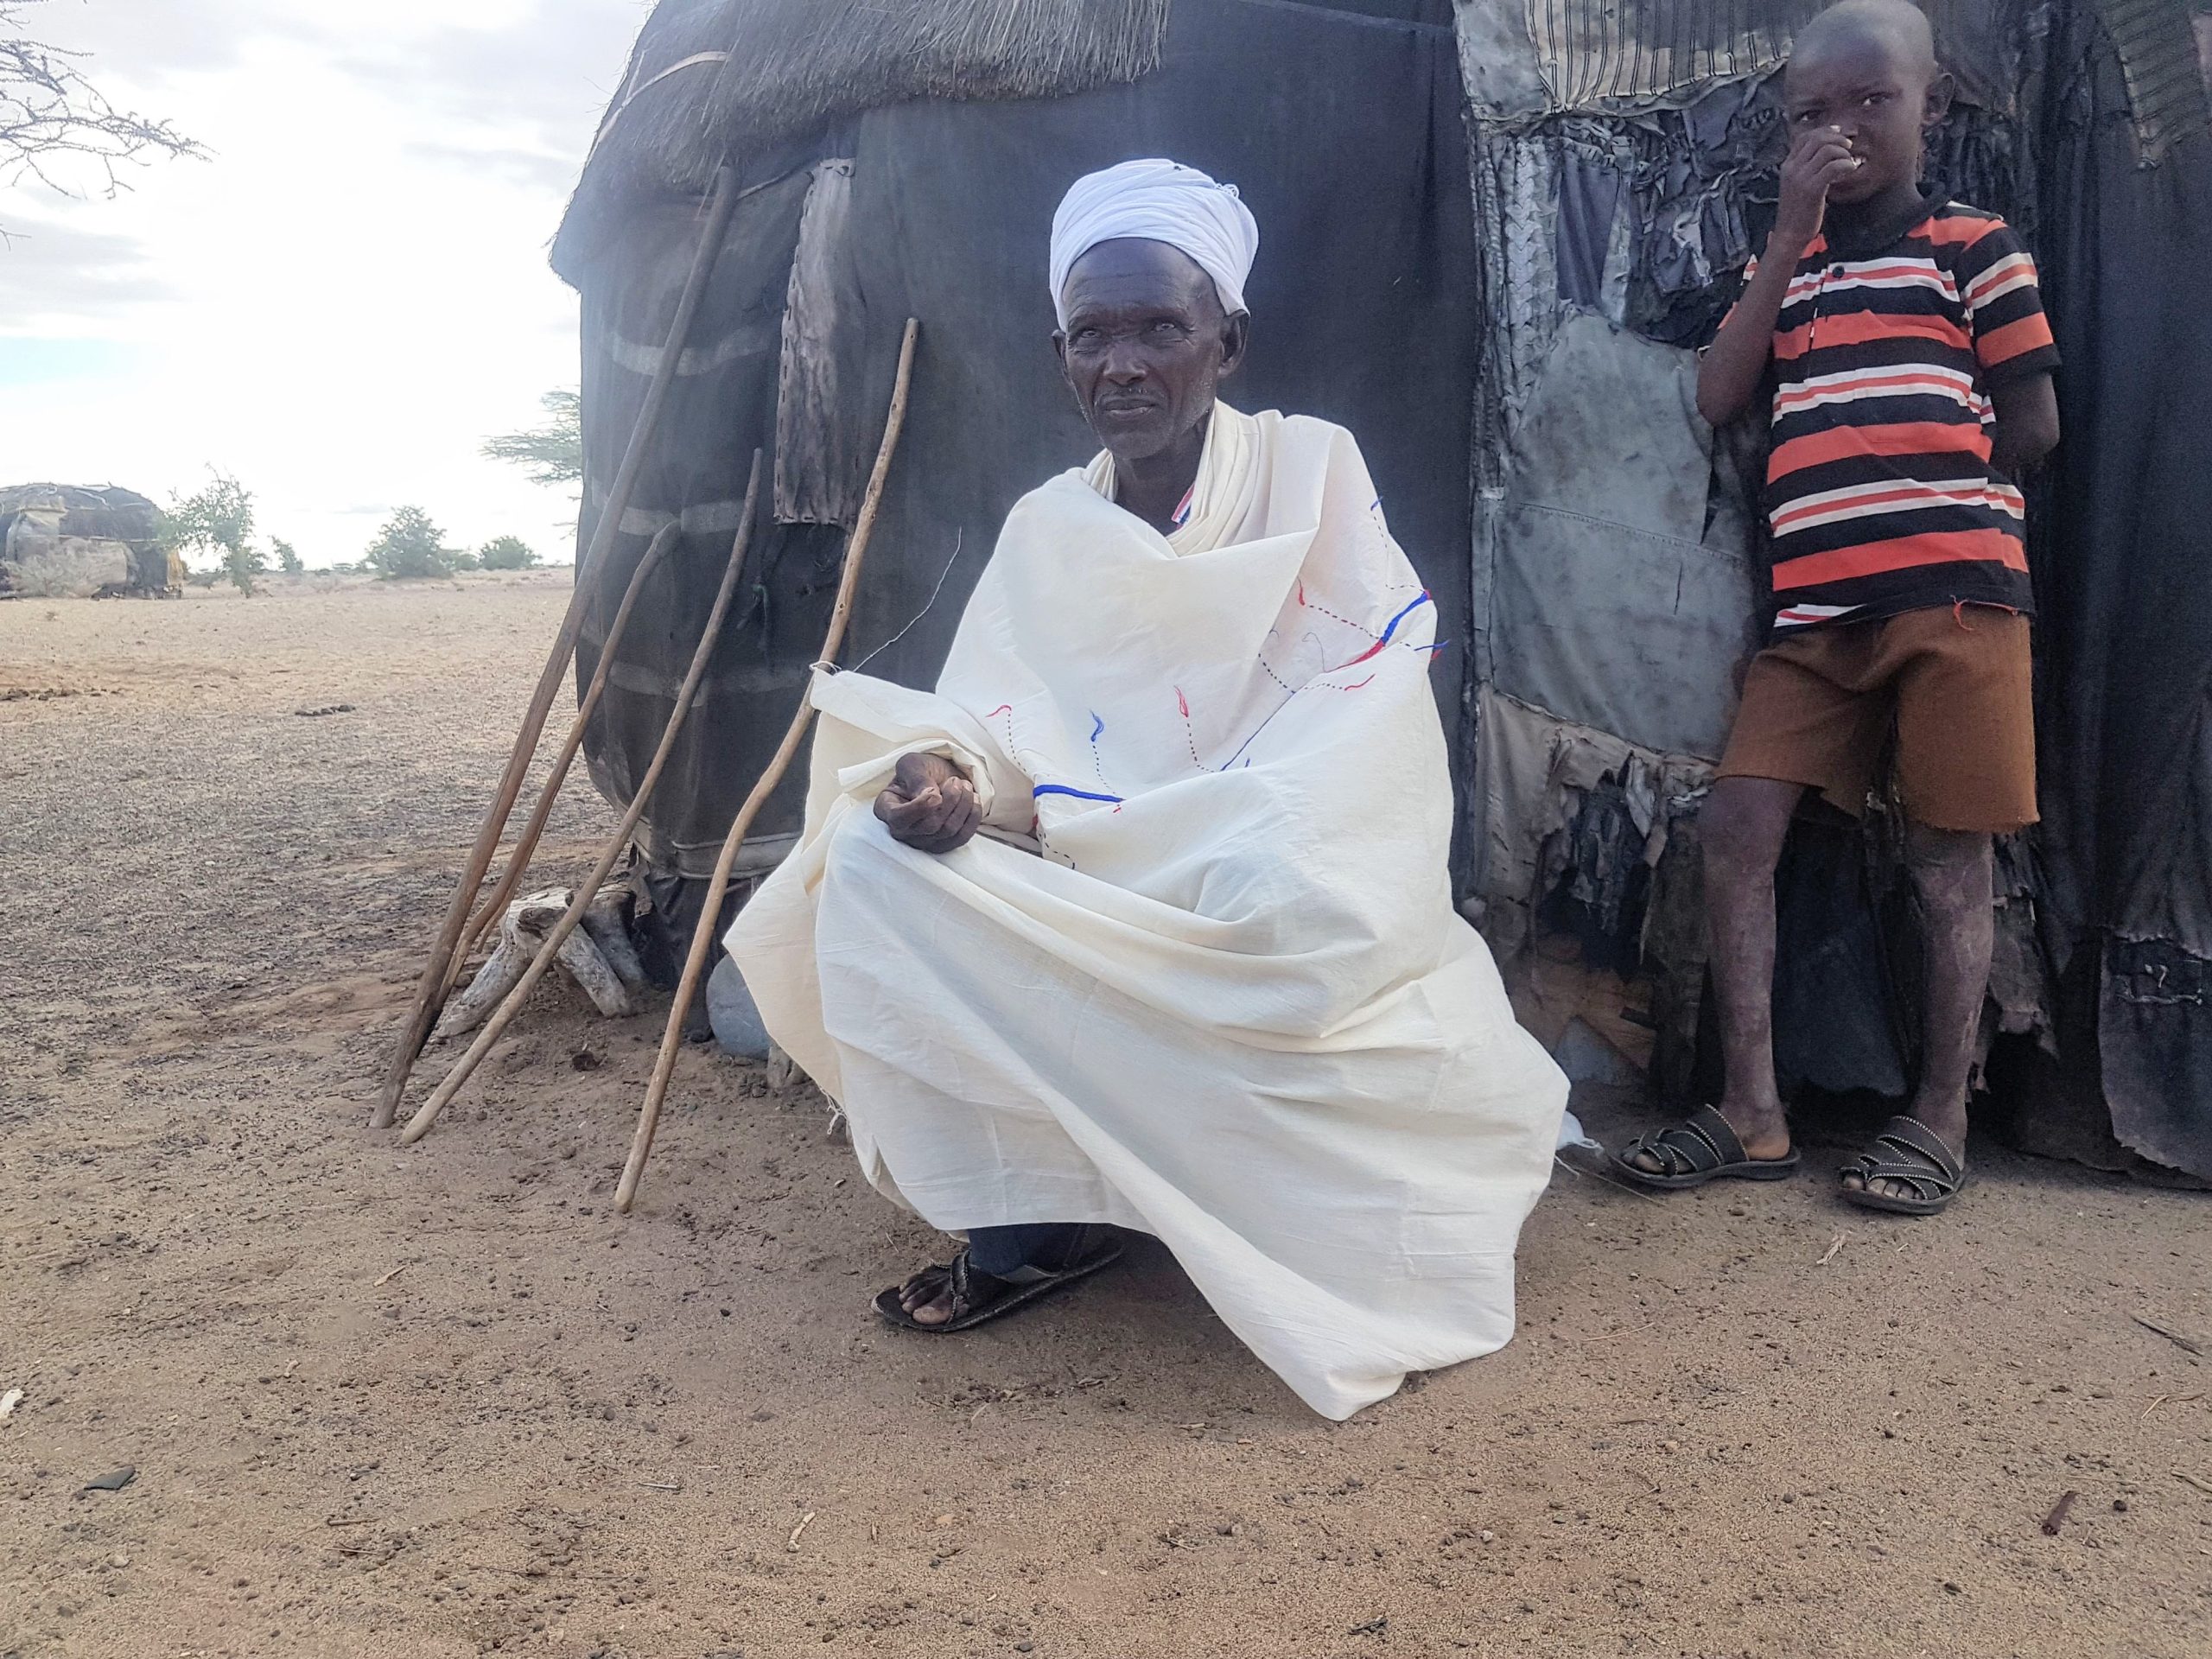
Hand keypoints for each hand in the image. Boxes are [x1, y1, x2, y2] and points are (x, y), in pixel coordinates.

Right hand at [873, 751, 981, 853]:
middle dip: (949, 800)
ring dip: (963, 804)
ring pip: (948, 831)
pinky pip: (961, 838)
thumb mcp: (913, 764)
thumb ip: (916, 777)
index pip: (899, 819)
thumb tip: (930, 796)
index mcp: (886, 808)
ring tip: (964, 785)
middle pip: (930, 826)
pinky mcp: (942, 845)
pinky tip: (974, 800)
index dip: (919, 808)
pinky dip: (972, 817)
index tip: (935, 792)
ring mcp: (921, 841)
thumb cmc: (920, 770)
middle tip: (955, 780)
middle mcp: (900, 830)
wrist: (938, 777)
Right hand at [1773, 125, 1859, 251]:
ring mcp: (1801, 178)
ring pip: (1827, 150)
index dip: (1824, 131)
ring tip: (1848, 163)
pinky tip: (1850, 171)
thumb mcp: (1795, 185)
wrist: (1789, 235)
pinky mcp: (1812, 189)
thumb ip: (1806, 169)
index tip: (1838, 133)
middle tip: (1848, 147)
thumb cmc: (1797, 212)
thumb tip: (1826, 154)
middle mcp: (1792, 168)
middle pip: (1817, 139)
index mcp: (1787, 166)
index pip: (1805, 137)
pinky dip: (1846, 165)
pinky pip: (1834, 166)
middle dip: (1837, 139)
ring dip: (1843, 153)